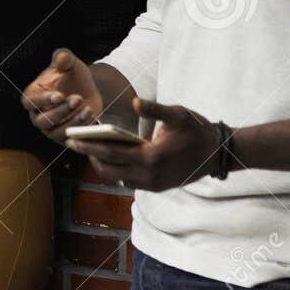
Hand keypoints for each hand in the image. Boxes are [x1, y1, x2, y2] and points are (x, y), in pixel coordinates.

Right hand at [21, 48, 103, 144]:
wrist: (87, 89)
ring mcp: (50, 129)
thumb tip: (62, 58)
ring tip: (87, 108)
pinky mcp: (64, 137)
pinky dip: (80, 130)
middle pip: (42, 120)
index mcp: (33, 96)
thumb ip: (63, 57)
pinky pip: (69, 139)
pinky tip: (90, 116)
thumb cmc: (72, 75)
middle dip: (60, 111)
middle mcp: (38, 115)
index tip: (59, 95)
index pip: (30, 102)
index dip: (43, 100)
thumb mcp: (69, 63)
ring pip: (55, 132)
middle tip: (77, 99)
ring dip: (72, 122)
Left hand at [66, 98, 221, 190]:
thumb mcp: (179, 114)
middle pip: (109, 170)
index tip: (71, 139)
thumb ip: (155, 109)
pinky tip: (109, 156)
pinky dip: (116, 170)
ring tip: (89, 148)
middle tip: (74, 142)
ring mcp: (152, 185)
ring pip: (117, 178)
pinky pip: (128, 181)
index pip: (111, 153)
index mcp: (151, 157)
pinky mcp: (156, 187)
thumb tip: (135, 102)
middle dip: (90, 156)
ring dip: (102, 164)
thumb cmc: (198, 131)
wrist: (218, 154)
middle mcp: (149, 176)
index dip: (89, 146)